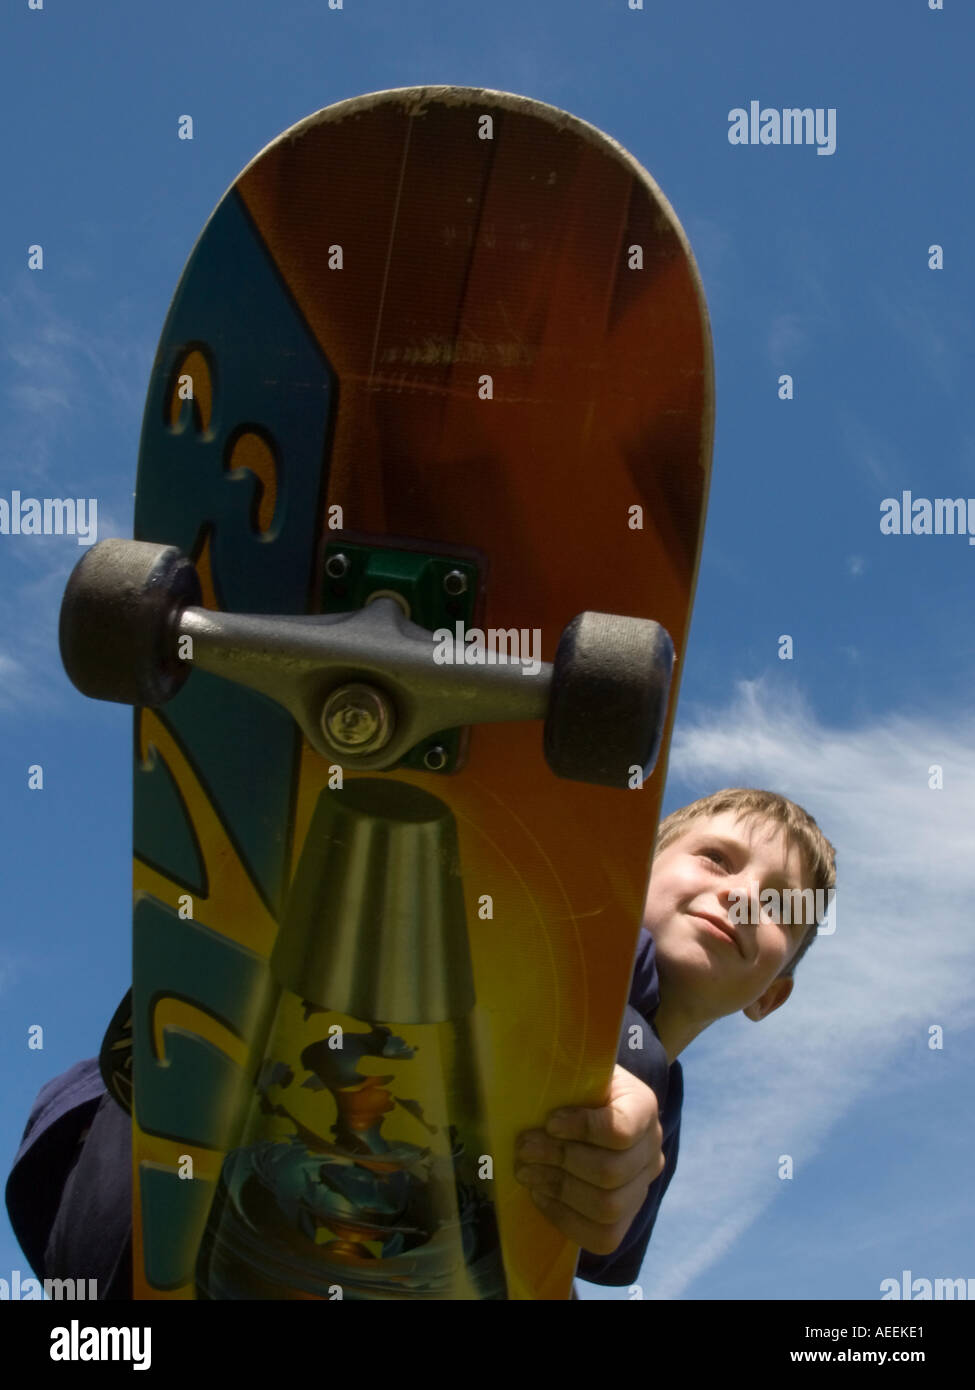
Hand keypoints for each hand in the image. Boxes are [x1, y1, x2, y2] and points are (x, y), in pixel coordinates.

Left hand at [514, 1065, 664, 1255]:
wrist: (594, 1106)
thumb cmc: (578, 1083)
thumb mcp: (578, 1067)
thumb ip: (564, 1071)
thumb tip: (525, 1066)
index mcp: (644, 1106)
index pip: (621, 1129)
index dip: (582, 1129)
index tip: (549, 1121)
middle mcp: (651, 1150)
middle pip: (611, 1173)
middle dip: (560, 1162)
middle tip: (524, 1149)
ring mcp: (642, 1187)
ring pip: (608, 1208)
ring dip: (559, 1190)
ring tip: (526, 1172)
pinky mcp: (626, 1218)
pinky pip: (604, 1236)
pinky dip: (566, 1218)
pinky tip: (541, 1195)